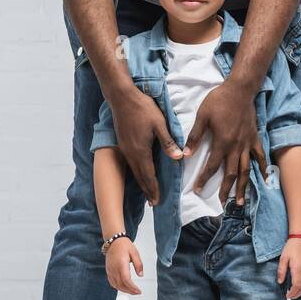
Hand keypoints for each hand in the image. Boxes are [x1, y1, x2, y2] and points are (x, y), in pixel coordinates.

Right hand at [105, 237, 143, 294]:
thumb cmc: (124, 245)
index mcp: (121, 264)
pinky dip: (117, 287)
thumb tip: (141, 275)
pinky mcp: (108, 271)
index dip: (132, 287)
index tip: (138, 291)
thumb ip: (139, 264)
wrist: (114, 241)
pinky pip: (112, 282)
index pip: (126, 280)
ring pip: (116, 285)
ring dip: (124, 290)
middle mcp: (114, 268)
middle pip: (121, 284)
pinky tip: (123, 287)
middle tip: (137, 292)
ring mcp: (110, 270)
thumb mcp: (135, 253)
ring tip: (132, 291)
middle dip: (130, 291)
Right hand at [110, 86, 182, 206]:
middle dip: (147, 190)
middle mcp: (131, 153)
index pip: (148, 175)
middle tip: (153, 202)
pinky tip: (139, 171)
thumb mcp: (159, 124)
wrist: (122, 97)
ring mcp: (124, 148)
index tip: (157, 201)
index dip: (153, 189)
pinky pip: (130, 163)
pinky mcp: (122, 142)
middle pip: (139, 176)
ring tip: (147, 191)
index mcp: (141, 150)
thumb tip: (178, 158)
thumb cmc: (143, 108)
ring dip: (140, 182)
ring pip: (133, 170)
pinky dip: (136, 172)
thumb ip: (168, 142)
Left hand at [183, 75, 267, 206]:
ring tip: (240, 201)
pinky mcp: (254, 138)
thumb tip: (185, 154)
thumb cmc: (219, 100)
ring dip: (243, 186)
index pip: (211, 166)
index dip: (204, 179)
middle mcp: (236, 146)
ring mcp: (247, 143)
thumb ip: (194, 136)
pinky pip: (259, 156)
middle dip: (225, 189)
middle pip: (231, 173)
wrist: (240, 89)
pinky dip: (262, 169)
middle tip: (220, 203)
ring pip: (246, 169)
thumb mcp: (202, 116)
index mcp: (222, 142)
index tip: (197, 190)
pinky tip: (264, 179)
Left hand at [277, 238, 300, 299]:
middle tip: (290, 296)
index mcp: (298, 269)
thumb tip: (280, 282)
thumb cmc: (292, 247)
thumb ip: (281, 271)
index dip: (292, 293)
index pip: (296, 286)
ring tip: (295, 292)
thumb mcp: (283, 258)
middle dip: (297, 294)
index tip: (287, 295)